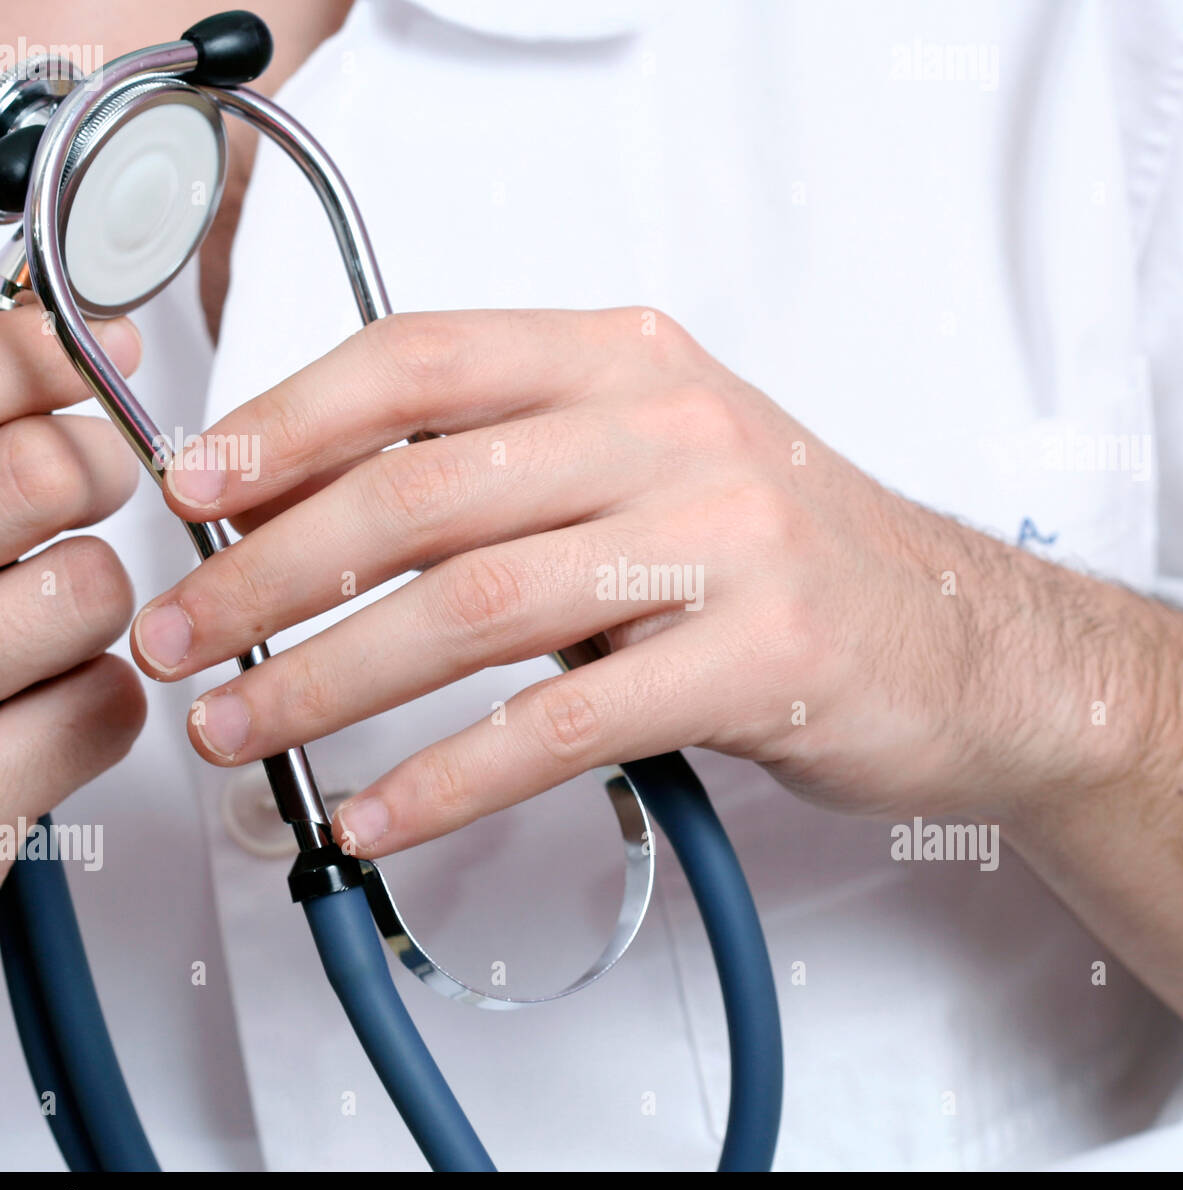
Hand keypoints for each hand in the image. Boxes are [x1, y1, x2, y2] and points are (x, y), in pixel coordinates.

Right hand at [0, 303, 145, 880]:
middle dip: (82, 474)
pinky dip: (96, 703)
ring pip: (95, 591)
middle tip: (69, 491)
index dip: (32, 361)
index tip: (76, 358)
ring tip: (24, 627)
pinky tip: (38, 708)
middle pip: (50, 480)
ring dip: (82, 602)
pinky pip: (112, 707)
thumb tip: (77, 361)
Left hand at [130, 309, 1142, 855]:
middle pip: (425, 493)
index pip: (423, 360)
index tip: (200, 491)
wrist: (968, 644)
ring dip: (334, 682)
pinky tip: (381, 814)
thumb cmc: (795, 559)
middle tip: (193, 639)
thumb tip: (335, 520)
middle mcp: (674, 432)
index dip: (289, 423)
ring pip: (476, 608)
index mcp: (631, 365)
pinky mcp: (758, 659)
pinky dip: (449, 778)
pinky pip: (564, 724)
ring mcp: (726, 542)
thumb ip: (517, 476)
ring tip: (251, 734)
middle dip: (277, 576)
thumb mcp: (657, 469)